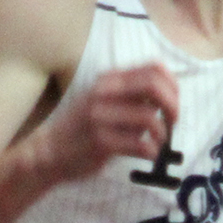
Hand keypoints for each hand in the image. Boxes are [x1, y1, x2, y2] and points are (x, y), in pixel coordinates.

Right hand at [32, 62, 180, 184]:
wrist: (49, 151)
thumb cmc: (83, 128)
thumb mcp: (104, 101)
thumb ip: (131, 96)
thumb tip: (168, 98)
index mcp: (109, 80)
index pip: (153, 68)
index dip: (173, 85)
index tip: (173, 103)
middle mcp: (105, 93)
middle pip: (154, 86)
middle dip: (173, 105)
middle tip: (173, 122)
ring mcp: (101, 117)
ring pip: (149, 118)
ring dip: (162, 134)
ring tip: (158, 143)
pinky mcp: (101, 142)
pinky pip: (140, 144)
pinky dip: (152, 151)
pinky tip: (148, 155)